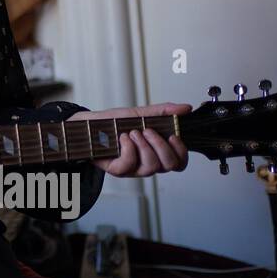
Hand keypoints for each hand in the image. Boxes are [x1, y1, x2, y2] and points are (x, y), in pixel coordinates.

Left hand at [67, 103, 191, 177]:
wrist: (90, 125)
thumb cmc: (115, 122)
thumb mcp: (141, 114)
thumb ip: (163, 112)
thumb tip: (186, 108)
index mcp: (157, 152)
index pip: (179, 162)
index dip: (181, 152)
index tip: (173, 135)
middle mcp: (148, 162)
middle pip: (169, 166)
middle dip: (161, 146)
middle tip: (147, 130)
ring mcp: (133, 168)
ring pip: (151, 167)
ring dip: (144, 146)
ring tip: (132, 132)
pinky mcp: (118, 170)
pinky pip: (129, 165)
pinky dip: (128, 149)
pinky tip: (122, 138)